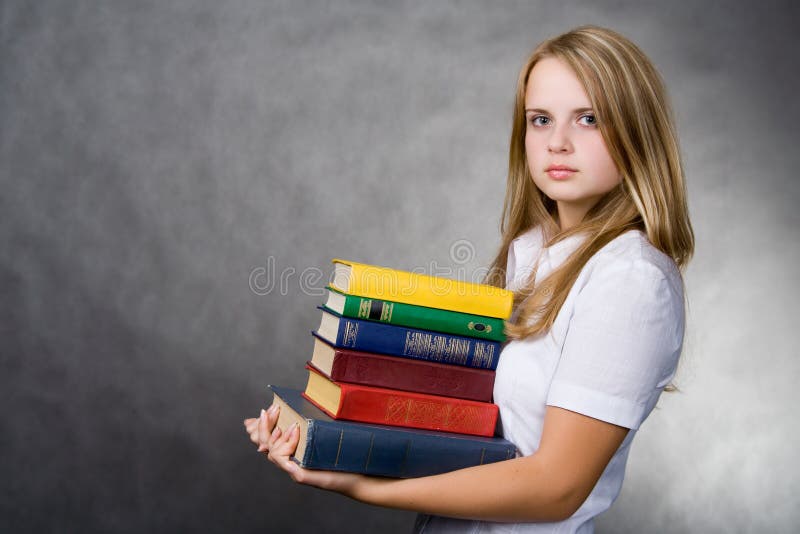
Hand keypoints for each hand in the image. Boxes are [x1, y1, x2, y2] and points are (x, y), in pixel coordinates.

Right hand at [243, 406, 368, 495]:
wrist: (359, 473)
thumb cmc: (342, 452)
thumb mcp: (323, 431)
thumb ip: (309, 420)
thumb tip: (301, 401)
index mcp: (291, 448)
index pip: (263, 438)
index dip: (258, 425)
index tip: (266, 409)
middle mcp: (289, 459)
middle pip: (262, 443)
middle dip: (263, 425)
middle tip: (272, 410)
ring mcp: (293, 468)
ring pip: (271, 452)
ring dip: (276, 434)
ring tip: (292, 424)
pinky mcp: (300, 475)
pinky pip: (283, 460)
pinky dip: (286, 445)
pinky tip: (295, 432)